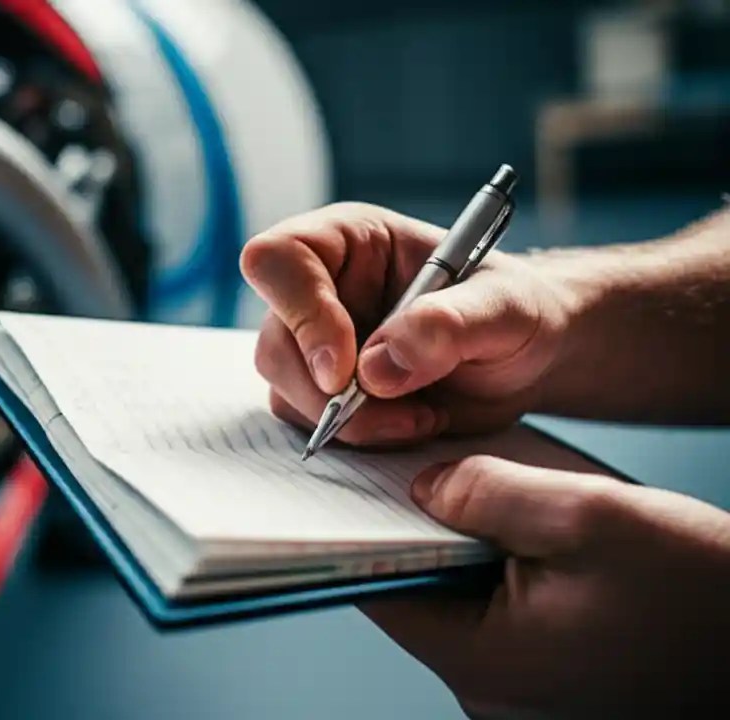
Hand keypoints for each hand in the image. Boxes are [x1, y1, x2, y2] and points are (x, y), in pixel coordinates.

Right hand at [240, 202, 572, 446]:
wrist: (529, 359)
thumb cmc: (519, 312)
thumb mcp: (505, 307)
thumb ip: (446, 326)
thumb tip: (375, 370)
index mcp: (350, 240)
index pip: (278, 258)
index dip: (300, 313)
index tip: (344, 368)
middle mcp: (321, 287)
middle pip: (276, 340)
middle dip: (330, 391)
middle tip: (400, 410)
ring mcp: (316, 341)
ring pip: (285, 388)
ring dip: (350, 420)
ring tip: (421, 415)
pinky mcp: (324, 389)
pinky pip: (308, 421)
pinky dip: (358, 435)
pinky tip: (410, 422)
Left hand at [361, 458, 729, 717]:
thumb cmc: (701, 593)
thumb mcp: (589, 515)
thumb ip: (488, 491)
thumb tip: (423, 486)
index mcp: (483, 662)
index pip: (377, 587)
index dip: (363, 526)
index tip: (360, 474)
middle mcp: (492, 692)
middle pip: (419, 595)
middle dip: (424, 532)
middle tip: (431, 470)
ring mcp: (525, 695)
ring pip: (462, 607)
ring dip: (469, 553)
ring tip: (488, 498)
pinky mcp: (556, 685)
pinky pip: (502, 622)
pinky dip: (505, 577)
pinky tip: (529, 537)